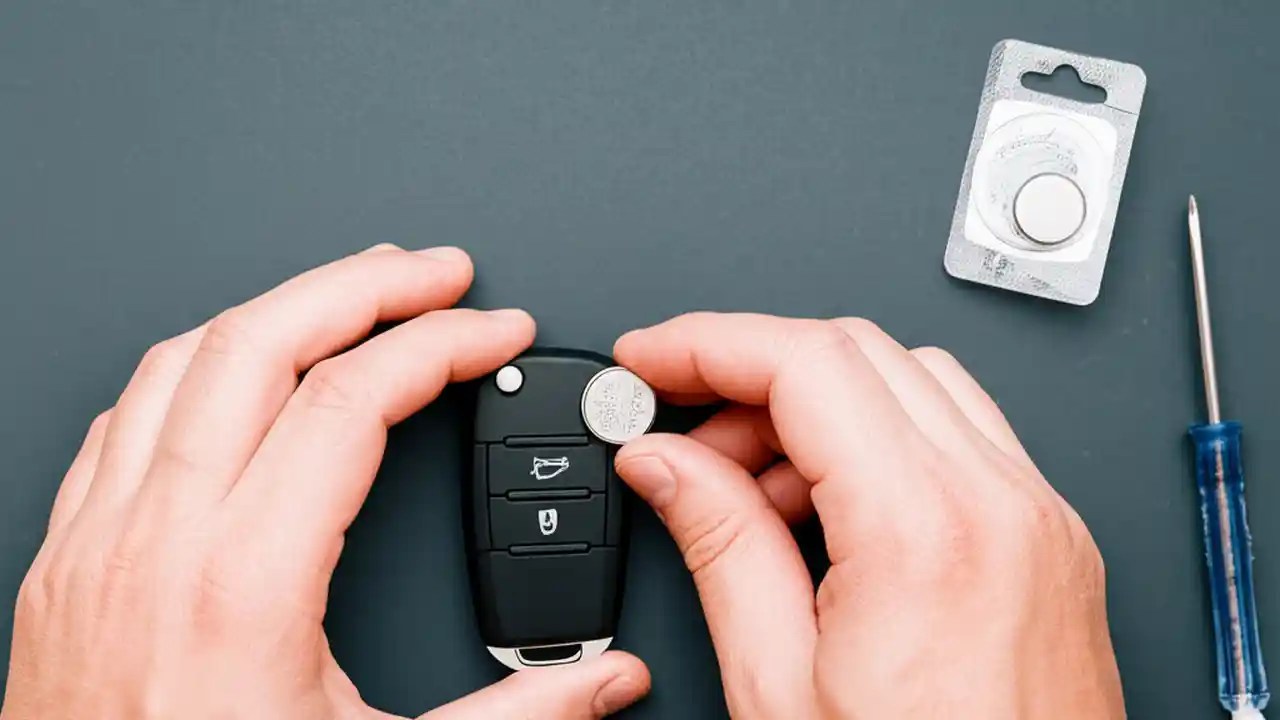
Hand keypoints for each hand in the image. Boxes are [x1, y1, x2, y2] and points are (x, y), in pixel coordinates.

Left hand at [2, 245, 649, 719]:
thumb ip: (516, 715)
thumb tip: (606, 680)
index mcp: (244, 582)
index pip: (351, 400)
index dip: (442, 346)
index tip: (496, 330)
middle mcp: (158, 541)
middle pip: (261, 342)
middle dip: (363, 285)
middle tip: (436, 272)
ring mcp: (100, 541)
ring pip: (182, 360)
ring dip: (278, 308)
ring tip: (349, 293)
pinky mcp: (67, 558)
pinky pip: (124, 416)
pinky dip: (197, 366)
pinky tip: (237, 372)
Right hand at [613, 313, 1122, 718]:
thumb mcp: (779, 686)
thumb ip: (719, 547)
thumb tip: (664, 463)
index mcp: (927, 533)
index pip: (805, 362)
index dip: (706, 343)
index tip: (650, 360)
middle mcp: (1002, 507)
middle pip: (859, 353)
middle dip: (752, 371)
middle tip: (681, 428)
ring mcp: (1040, 521)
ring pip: (913, 381)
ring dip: (817, 403)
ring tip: (747, 482)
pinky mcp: (1051, 544)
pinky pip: (960, 437)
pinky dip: (878, 440)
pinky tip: (825, 506)